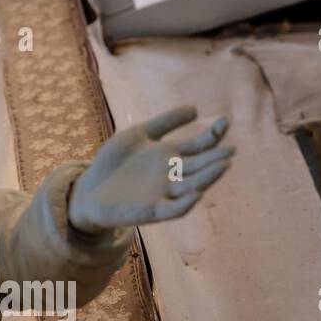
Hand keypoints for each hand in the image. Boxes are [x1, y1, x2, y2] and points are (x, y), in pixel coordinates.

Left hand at [68, 106, 233, 235]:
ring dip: (207, 178)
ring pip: (191, 186)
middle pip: (199, 166)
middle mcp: (172, 175)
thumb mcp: (138, 135)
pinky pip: (172, 210)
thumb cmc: (115, 163)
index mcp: (170, 156)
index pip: (199, 146)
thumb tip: (196, 109)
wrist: (89, 189)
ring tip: (223, 166)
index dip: (213, 135)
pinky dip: (185, 204)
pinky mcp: (151, 211)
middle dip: (215, 158)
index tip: (225, 121)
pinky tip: (196, 194)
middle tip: (231, 149)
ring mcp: (163, 194)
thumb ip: (165, 122)